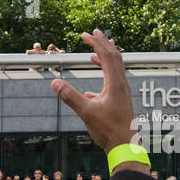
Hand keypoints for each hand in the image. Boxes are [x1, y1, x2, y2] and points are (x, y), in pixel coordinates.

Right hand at [51, 30, 137, 155]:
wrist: (125, 146)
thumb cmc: (109, 130)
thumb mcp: (86, 112)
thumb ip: (70, 97)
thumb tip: (54, 82)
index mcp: (115, 83)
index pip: (106, 56)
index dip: (95, 43)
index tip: (84, 34)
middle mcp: (122, 85)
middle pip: (115, 57)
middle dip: (103, 43)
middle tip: (93, 32)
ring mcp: (123, 93)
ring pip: (116, 69)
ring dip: (105, 58)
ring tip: (93, 53)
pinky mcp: (120, 102)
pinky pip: (113, 84)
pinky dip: (103, 78)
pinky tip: (91, 91)